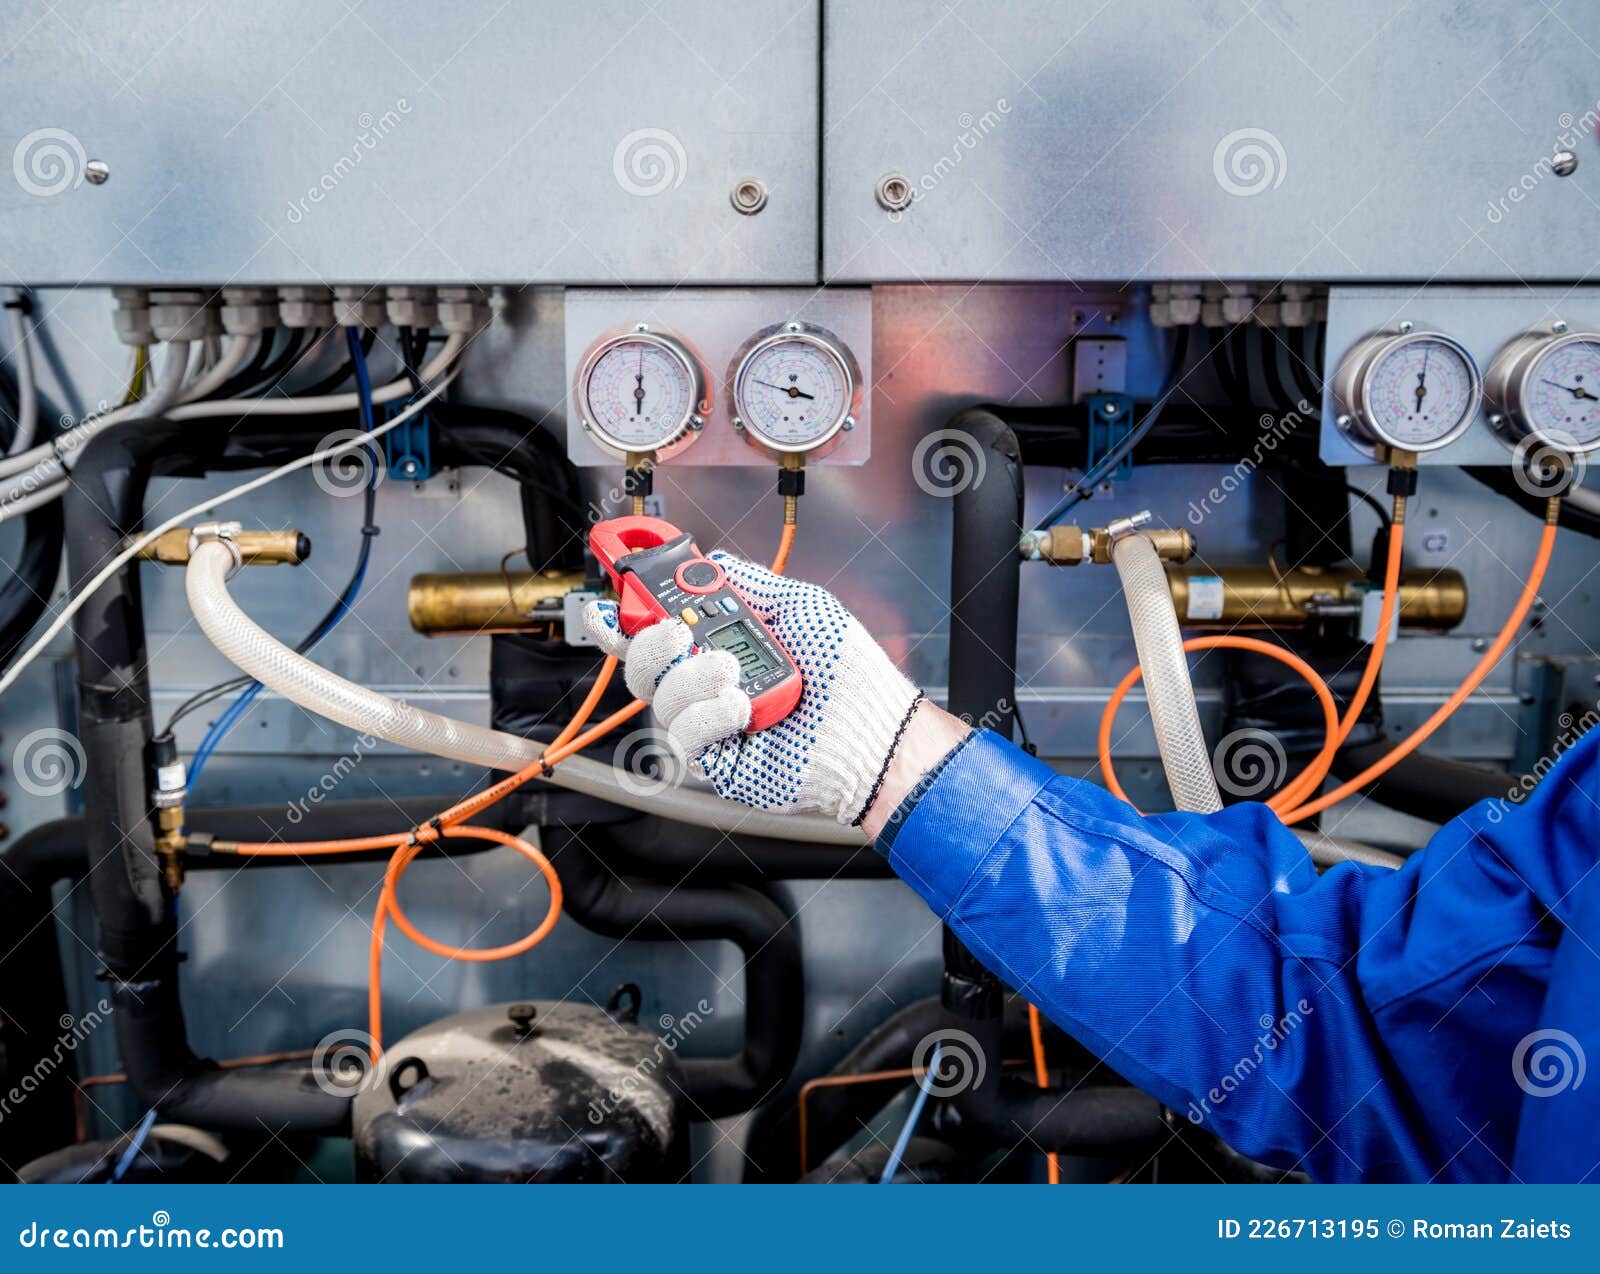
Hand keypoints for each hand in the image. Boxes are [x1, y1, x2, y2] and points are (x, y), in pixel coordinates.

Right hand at [582, 552, 928, 824]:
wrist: (875, 731)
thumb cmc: (850, 675)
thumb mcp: (801, 605)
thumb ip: (749, 583)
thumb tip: (709, 560)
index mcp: (725, 643)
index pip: (660, 624)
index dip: (630, 607)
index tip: (620, 585)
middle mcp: (711, 682)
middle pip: (641, 661)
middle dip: (647, 641)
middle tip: (675, 632)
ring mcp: (712, 721)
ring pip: (658, 695)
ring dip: (691, 676)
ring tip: (733, 671)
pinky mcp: (717, 758)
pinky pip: (684, 732)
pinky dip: (709, 713)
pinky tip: (743, 709)